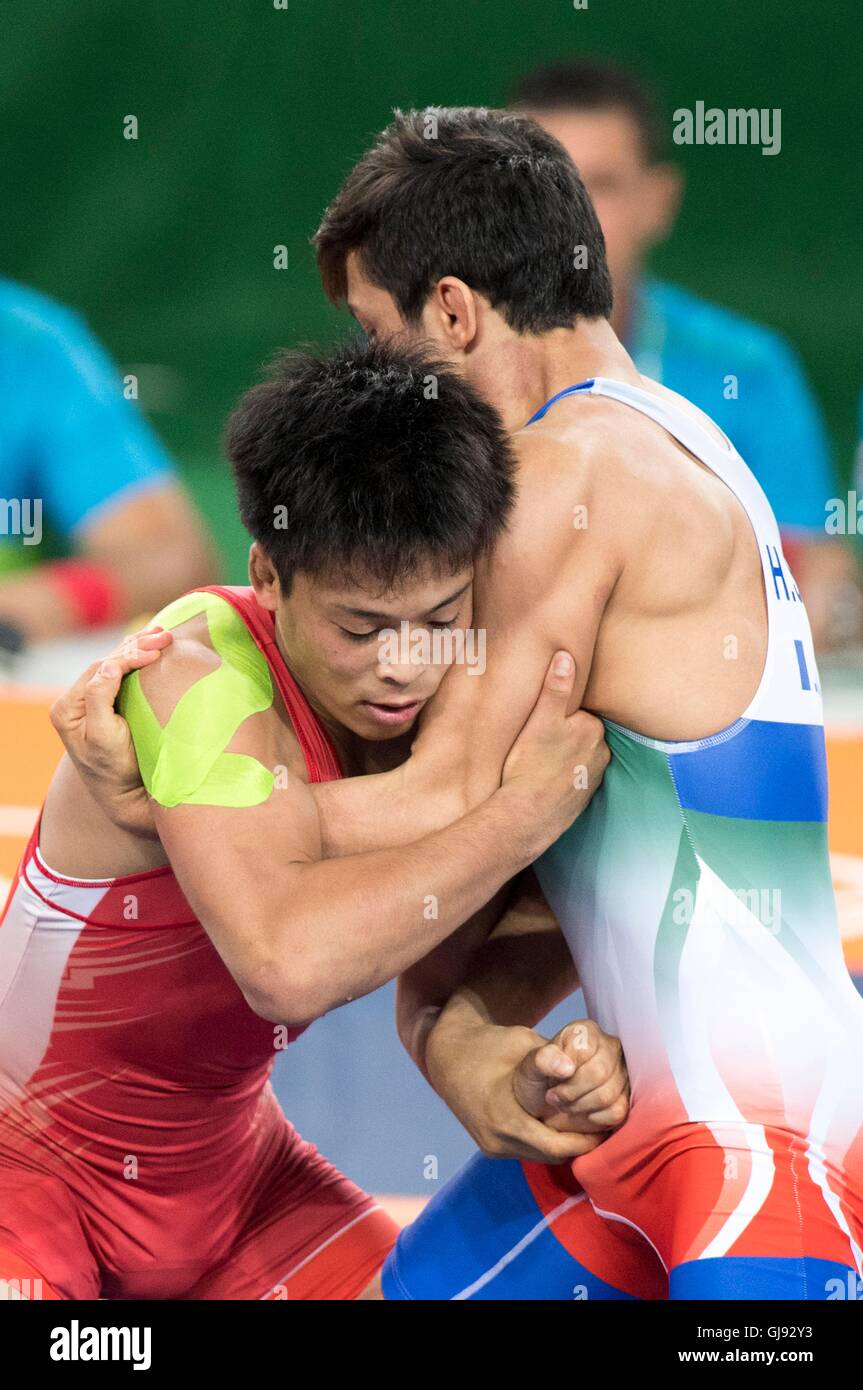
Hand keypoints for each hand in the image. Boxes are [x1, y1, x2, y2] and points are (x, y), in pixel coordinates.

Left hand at [49, 625, 172, 836]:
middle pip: (108, 662)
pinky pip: (123, 673)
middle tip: (166, 635)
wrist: (130, 795)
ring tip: (163, 634)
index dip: (128, 656)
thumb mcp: (104, 738)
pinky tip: (153, 646)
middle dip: (137, 646)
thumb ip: (100, 699)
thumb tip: (110, 666)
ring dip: (140, 646)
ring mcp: (93, 702)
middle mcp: (76, 701)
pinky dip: (139, 657)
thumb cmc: (117, 771)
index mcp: (67, 707)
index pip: (100, 670)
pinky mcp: (111, 704)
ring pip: (116, 664)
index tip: (156, 651)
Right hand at [425, 1015, 628, 1164]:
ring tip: (584, 1124)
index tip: (606, 1125)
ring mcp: (491, 1146)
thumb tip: (572, 1066)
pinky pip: (526, 1150)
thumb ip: (547, 1057)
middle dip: (578, 1143)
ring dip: (561, 1144)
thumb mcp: (519, 1043)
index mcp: (504, 1119)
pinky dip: (544, 1140)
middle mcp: (497, 1141)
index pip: (556, 1145)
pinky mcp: (489, 1145)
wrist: (446, 1055)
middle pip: (551, 1155)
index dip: (586, 1139)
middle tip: (601, 1126)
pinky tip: (558, 1122)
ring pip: (539, 1155)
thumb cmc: (488, 1045)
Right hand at [500, 651, 608, 858]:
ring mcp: (594, 777)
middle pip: (581, 734)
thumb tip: (566, 655)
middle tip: (537, 740)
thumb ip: (555, 687)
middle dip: (564, 735)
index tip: (541, 719)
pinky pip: (575, 778)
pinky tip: (545, 778)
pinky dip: (564, 777)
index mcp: (593, 729)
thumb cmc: (529, 765)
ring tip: (539, 759)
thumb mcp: (539, 720)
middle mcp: (601, 753)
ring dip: (564, 757)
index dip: (559, 714)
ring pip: (579, 757)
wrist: (527, 815)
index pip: (578, 712)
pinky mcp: (583, 798)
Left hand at [512, 1019, 629, 1134]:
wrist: (542, 1101)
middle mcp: (609, 1046)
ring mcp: (622, 1072)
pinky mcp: (626, 1096)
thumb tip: (567, 1067)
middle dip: (571, 1093)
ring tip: (566, 1103)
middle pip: (598, 1074)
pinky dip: (595, 1118)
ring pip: (607, 1095)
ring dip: (580, 1106)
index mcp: (586, 1032)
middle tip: (555, 1096)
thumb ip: (543, 1059)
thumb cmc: (537, 1080)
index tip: (551, 1081)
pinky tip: (583, 1111)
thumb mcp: (530, 1067)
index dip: (564, 1074)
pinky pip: (617, 1112)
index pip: (583, 1052)